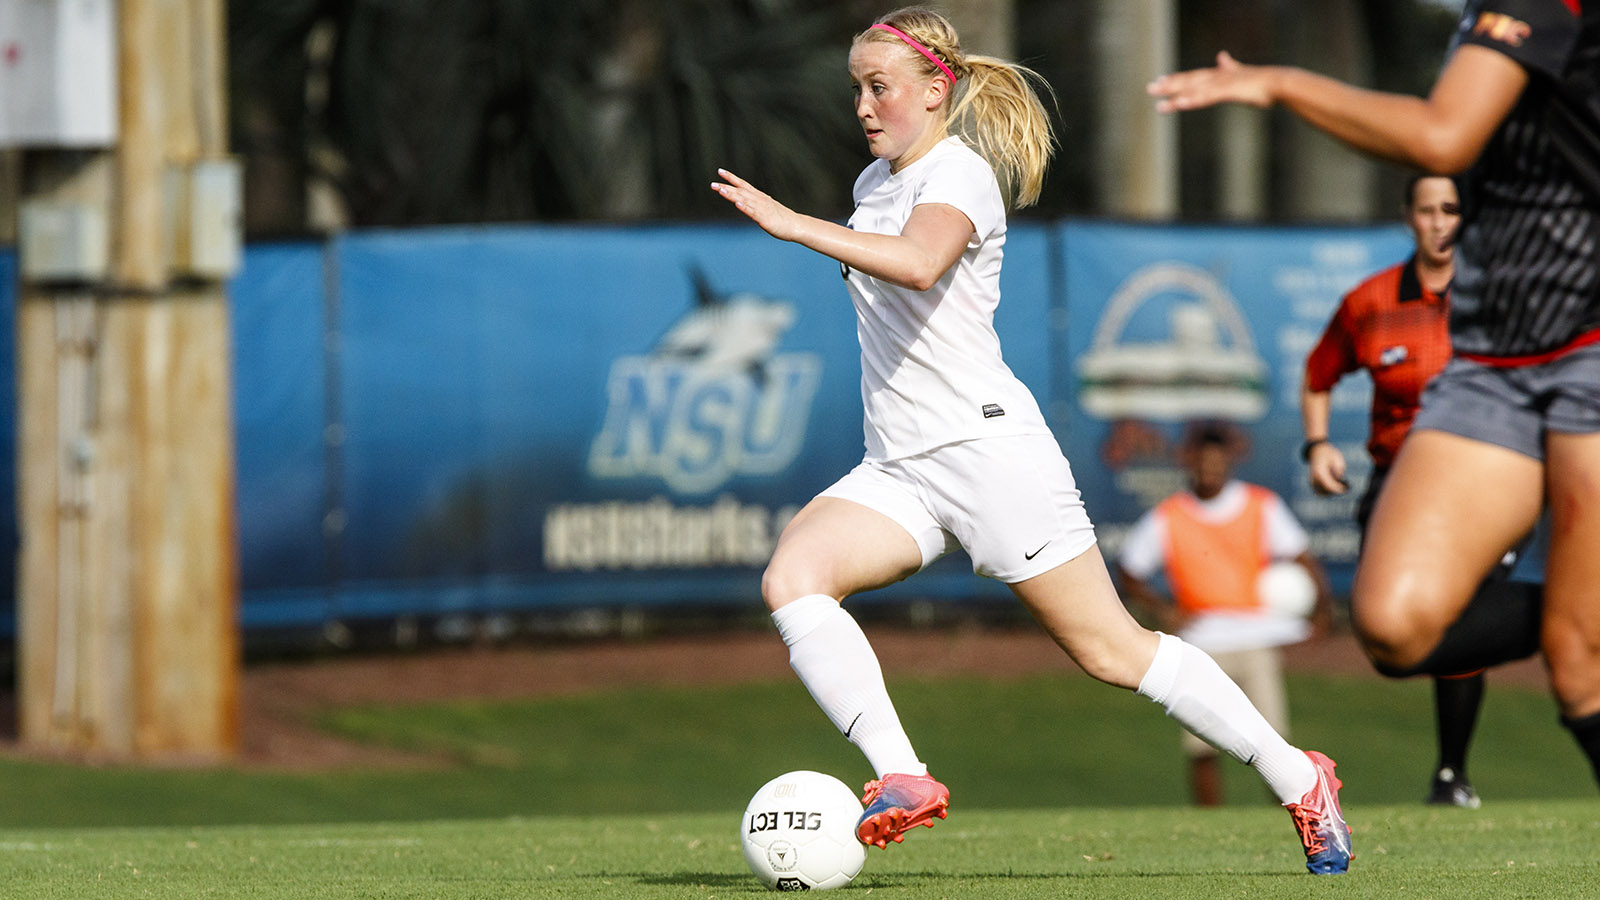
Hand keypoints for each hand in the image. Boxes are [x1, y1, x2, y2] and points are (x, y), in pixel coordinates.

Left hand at [711, 168, 801, 241]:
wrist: (795, 225)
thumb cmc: (780, 217)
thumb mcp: (765, 208)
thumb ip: (754, 204)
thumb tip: (744, 201)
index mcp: (759, 196)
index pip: (743, 184)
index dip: (731, 178)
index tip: (720, 171)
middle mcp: (759, 200)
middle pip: (740, 191)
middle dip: (726, 187)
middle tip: (712, 184)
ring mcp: (761, 208)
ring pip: (744, 200)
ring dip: (732, 194)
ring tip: (721, 190)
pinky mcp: (764, 219)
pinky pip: (753, 212)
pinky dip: (745, 207)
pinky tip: (737, 203)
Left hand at [1147, 51, 1278, 112]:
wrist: (1278, 82)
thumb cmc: (1261, 82)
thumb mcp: (1240, 73)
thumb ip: (1229, 66)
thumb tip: (1222, 55)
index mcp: (1218, 75)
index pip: (1193, 76)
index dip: (1176, 79)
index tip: (1160, 80)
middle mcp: (1217, 77)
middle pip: (1188, 81)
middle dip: (1169, 86)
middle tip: (1149, 88)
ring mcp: (1221, 84)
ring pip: (1194, 91)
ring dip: (1175, 97)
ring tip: (1159, 105)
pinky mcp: (1228, 91)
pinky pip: (1206, 97)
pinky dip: (1192, 100)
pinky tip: (1179, 103)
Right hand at [1307, 442, 1348, 495]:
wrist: (1317, 451)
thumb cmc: (1329, 454)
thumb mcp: (1337, 458)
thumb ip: (1338, 469)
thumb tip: (1339, 479)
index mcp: (1319, 471)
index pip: (1328, 484)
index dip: (1337, 489)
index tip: (1345, 489)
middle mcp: (1314, 477)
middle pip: (1324, 491)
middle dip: (1335, 491)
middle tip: (1344, 488)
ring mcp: (1312, 480)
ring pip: (1321, 493)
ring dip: (1330, 492)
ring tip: (1338, 486)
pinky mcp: (1312, 482)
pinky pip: (1318, 491)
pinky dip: (1325, 492)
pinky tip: (1333, 487)